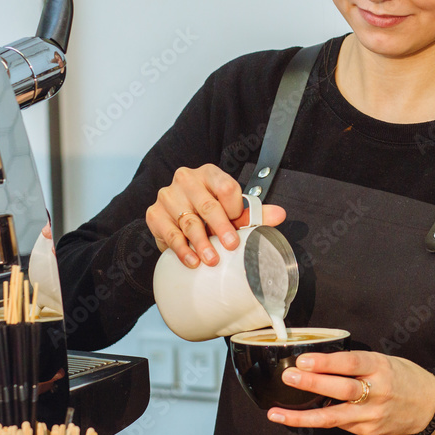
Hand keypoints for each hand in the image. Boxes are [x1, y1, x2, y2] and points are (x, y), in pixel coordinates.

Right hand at [145, 164, 285, 267]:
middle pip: (208, 205)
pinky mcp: (154, 214)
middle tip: (231, 246)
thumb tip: (280, 215)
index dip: (236, 209)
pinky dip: (182, 250)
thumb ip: (254, 213)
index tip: (240, 227)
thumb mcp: (231, 210)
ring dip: (202, 244)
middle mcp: (186, 179)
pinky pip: (170, 234)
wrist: (174, 218)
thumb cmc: (208, 211)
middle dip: (221, 228)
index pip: (226, 187)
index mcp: (209, 173)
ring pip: (189, 222)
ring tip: (212, 260)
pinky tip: (192, 261)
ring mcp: (168, 196)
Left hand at [267, 351, 434, 434]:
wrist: (429, 406)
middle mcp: (377, 392)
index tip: (303, 360)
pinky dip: (318, 420)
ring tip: (278, 414)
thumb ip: (357, 364)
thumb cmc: (402, 377)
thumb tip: (319, 363)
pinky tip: (299, 417)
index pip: (350, 363)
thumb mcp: (384, 360)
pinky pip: (340, 424)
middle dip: (312, 384)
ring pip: (333, 417)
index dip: (326, 362)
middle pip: (341, 389)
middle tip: (288, 377)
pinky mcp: (368, 431)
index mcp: (381, 367)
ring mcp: (373, 415)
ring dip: (302, 416)